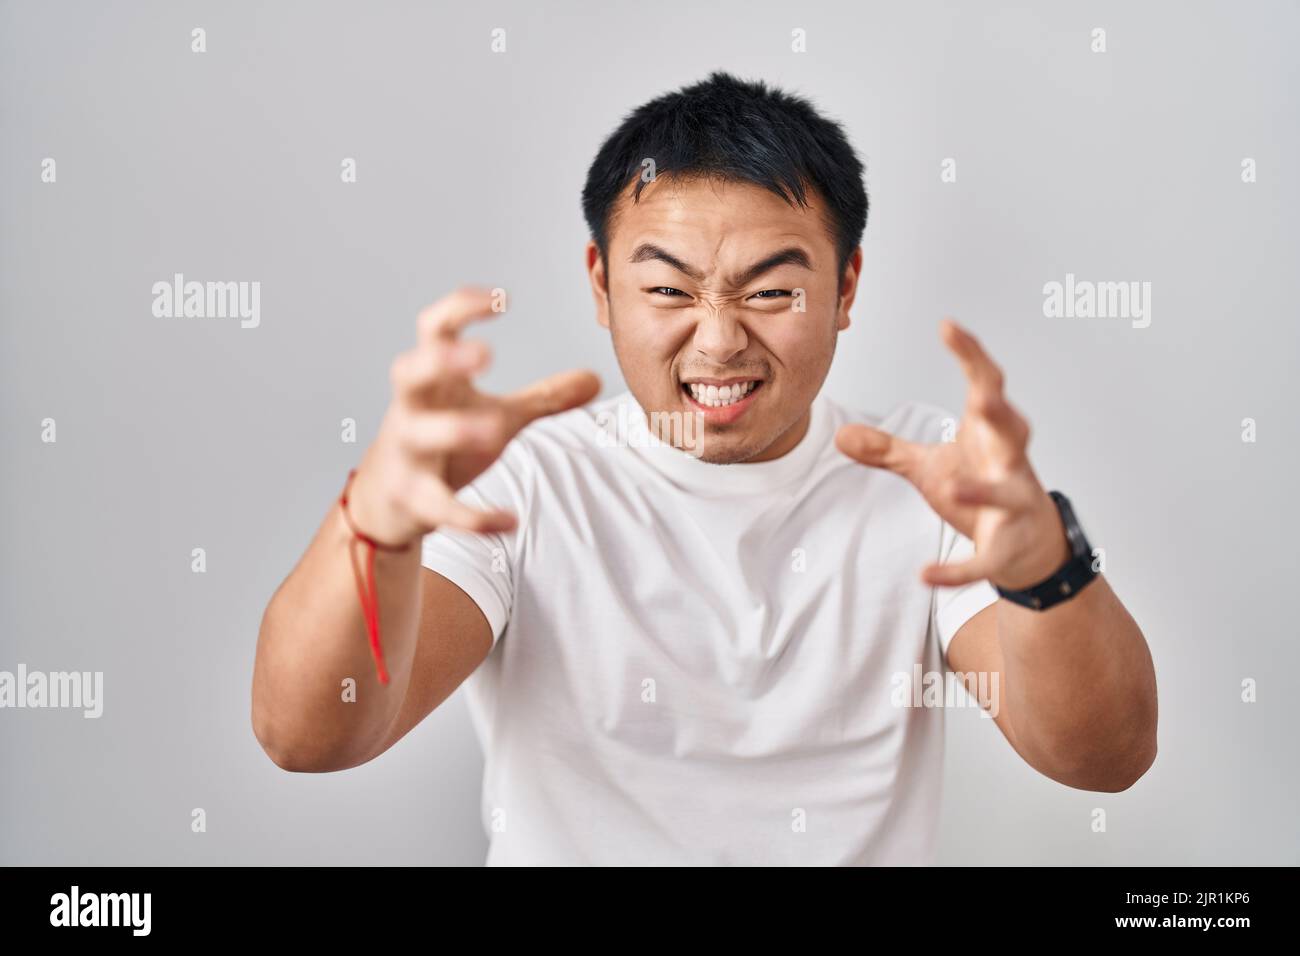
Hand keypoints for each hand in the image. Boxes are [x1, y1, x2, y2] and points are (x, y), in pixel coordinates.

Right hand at [348, 287, 600, 545]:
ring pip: (419, 434)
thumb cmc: (444, 441)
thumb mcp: (494, 414)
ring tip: (494, 428)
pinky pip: (439, 506)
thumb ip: (540, 398)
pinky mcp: (412, 497)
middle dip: (441, 360)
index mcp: (433, 380)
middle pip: (410, 372)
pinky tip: (510, 520)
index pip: (434, 329)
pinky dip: (473, 515)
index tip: (500, 298)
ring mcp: (408, 453)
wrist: (388, 499)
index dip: (461, 309)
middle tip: (483, 354)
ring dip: (453, 429)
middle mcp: (413, 408)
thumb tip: (595, 378)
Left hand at [834, 318, 1069, 590]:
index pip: (987, 384)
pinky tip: (925, 575)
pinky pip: (983, 559)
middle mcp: (1009, 462)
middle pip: (1013, 429)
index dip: (971, 355)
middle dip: (1001, 412)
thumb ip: (887, 450)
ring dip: (982, 489)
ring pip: (1006, 491)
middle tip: (986, 395)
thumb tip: (840, 434)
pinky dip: (957, 569)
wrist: (1027, 547)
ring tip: (951, 485)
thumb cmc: (981, 488)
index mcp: (991, 433)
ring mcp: (1014, 503)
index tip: (949, 325)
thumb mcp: (929, 467)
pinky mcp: (1006, 547)